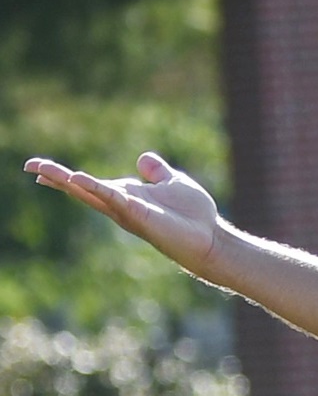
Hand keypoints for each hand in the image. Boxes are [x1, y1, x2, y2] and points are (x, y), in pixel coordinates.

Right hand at [22, 152, 221, 276]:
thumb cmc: (192, 215)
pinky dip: (97, 189)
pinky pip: (115, 199)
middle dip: (56, 177)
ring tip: (43, 170)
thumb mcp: (173, 183)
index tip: (37, 168)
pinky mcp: (140, 215)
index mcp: (125, 194)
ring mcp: (128, 211)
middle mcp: (120, 204)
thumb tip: (143, 158)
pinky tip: (79, 179)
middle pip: (81, 189)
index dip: (63, 176)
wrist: (210, 237)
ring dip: (68, 181)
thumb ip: (156, 171)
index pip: (88, 183)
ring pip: (91, 193)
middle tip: (29, 166)